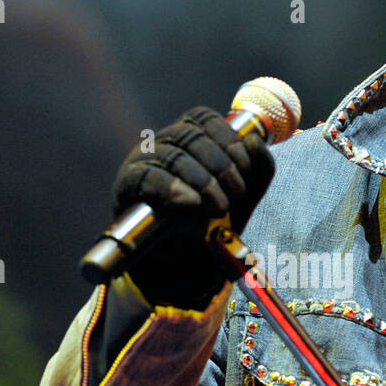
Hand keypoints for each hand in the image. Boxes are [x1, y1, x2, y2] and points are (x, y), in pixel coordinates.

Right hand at [112, 105, 274, 309]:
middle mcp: (161, 144)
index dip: (227, 137)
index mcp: (188, 139)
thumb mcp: (243, 196)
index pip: (203, 118)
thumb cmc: (210, 224)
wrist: (183, 266)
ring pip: (171, 155)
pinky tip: (190, 203)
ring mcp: (141, 163)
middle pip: (189, 134)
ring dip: (202, 180)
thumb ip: (258, 168)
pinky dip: (172, 188)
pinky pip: (147, 178)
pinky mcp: (127, 188)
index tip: (244, 165)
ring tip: (217, 207)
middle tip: (235, 194)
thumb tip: (256, 141)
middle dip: (220, 164)